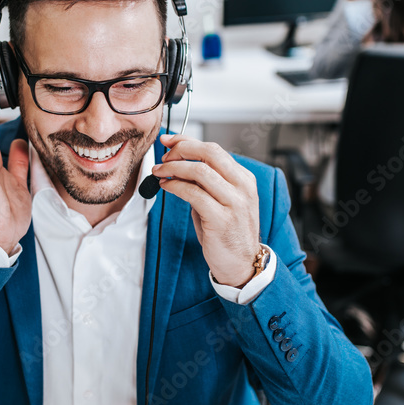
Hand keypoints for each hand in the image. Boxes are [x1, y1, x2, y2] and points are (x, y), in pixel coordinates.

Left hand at [152, 134, 260, 287]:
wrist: (242, 264)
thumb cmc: (229, 233)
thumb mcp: (222, 201)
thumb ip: (206, 182)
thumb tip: (178, 163)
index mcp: (244, 178)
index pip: (214, 149)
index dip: (187, 141)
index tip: (168, 141)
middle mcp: (242, 187)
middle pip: (209, 153)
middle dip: (180, 150)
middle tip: (164, 157)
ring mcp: (234, 202)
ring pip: (199, 171)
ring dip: (173, 168)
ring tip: (159, 173)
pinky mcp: (221, 218)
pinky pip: (193, 193)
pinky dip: (175, 186)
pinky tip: (166, 187)